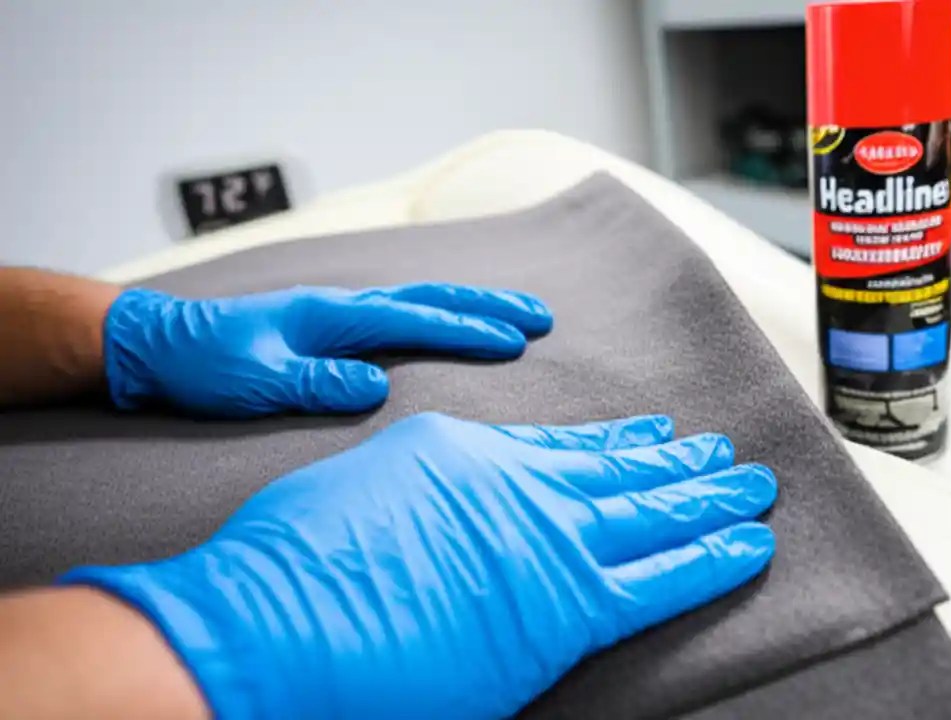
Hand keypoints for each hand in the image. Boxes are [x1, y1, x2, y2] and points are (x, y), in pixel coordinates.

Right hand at [62, 413, 777, 719]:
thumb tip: (438, 503)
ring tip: (751, 486)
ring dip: (707, 500)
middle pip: (617, 470)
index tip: (649, 434)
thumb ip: (420, 487)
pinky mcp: (566, 606)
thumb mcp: (360, 487)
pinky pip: (660, 579)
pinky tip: (748, 545)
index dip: (614, 443)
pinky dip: (710, 559)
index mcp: (467, 455)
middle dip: (675, 462)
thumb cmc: (289, 565)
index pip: (561, 449)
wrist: (273, 620)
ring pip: (652, 514)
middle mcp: (518, 486)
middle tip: (719, 452)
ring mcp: (548, 541)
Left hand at [104, 284, 552, 416]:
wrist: (158, 344)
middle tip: (541, 316)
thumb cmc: (204, 365)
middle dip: (489, 306)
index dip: (467, 331)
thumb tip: (377, 388)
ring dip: (471, 305)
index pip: (414, 321)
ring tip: (516, 314)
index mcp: (332, 317)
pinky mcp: (331, 327)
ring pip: (420, 302)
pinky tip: (450, 324)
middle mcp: (343, 307)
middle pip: (431, 299)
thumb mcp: (255, 381)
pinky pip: (400, 315)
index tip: (515, 340)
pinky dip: (439, 314)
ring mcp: (338, 313)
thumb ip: (316, 383)